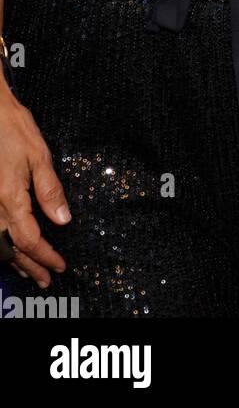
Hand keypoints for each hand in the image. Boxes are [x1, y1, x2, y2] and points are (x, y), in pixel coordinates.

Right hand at [0, 79, 69, 287]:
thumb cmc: (12, 128)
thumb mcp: (39, 156)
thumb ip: (50, 190)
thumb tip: (63, 220)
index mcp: (10, 199)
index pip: (30, 240)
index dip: (45, 256)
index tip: (60, 266)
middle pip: (11, 248)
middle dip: (30, 266)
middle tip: (47, 279)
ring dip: (14, 260)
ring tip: (30, 271)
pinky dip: (1, 244)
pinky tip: (8, 248)